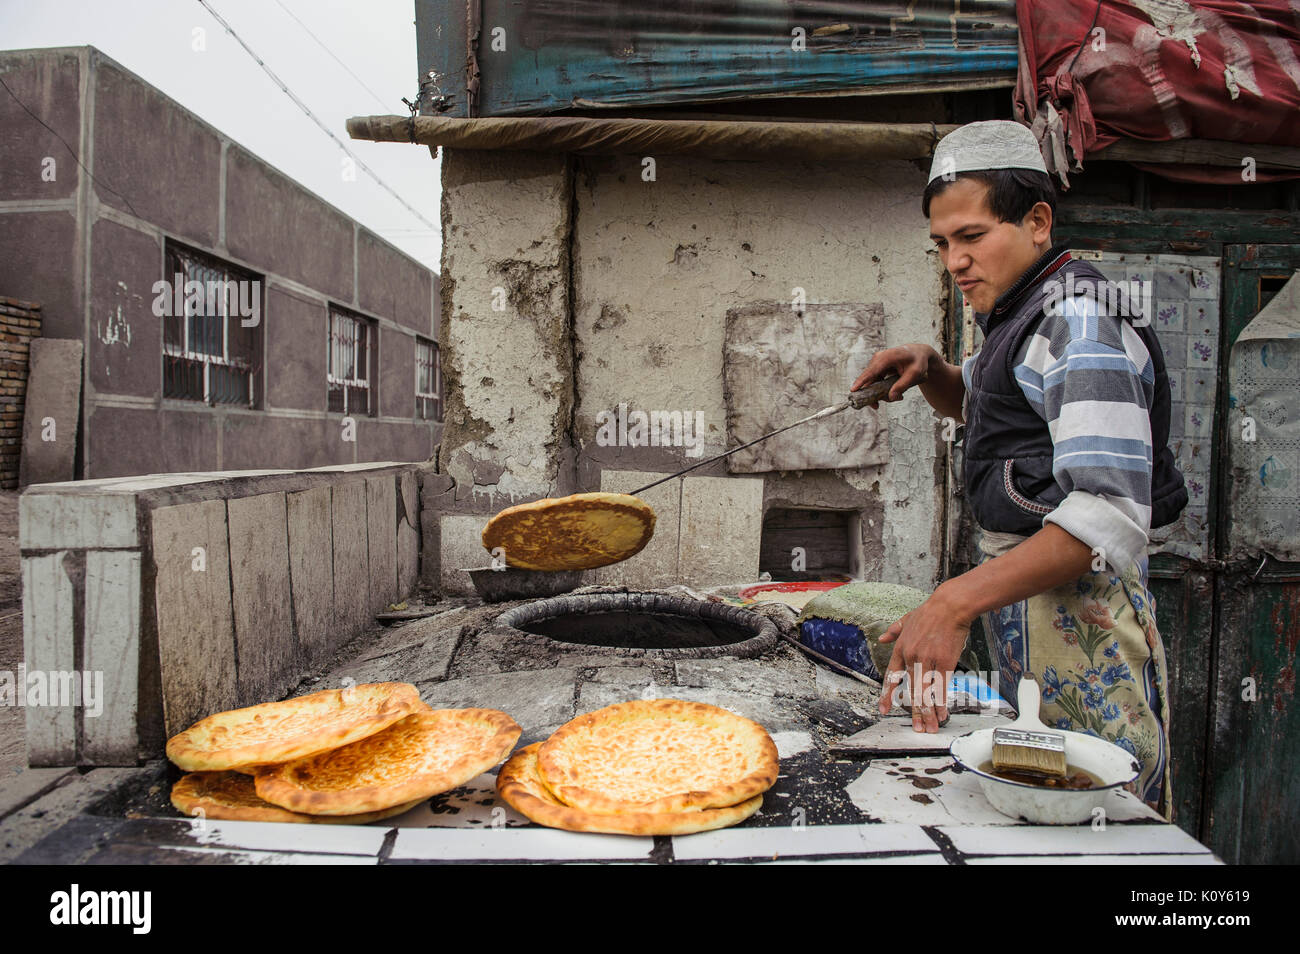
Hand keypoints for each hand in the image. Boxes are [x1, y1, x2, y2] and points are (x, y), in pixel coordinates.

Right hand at [850, 344, 936, 407]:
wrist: (918, 353)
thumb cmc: (918, 361)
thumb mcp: (915, 373)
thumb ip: (903, 385)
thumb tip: (891, 397)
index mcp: (887, 357)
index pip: (872, 371)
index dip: (862, 381)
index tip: (853, 390)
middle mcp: (878, 358)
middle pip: (869, 379)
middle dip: (873, 394)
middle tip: (877, 407)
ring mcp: (876, 363)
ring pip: (871, 382)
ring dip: (880, 392)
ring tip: (897, 397)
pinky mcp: (877, 368)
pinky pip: (875, 381)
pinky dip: (881, 389)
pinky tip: (893, 393)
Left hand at [877, 587, 972, 732]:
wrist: (949, 606)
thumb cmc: (930, 613)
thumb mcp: (906, 620)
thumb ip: (894, 631)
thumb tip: (881, 638)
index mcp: (900, 649)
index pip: (891, 676)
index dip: (887, 694)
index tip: (883, 709)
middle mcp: (911, 657)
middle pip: (910, 690)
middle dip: (914, 712)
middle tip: (916, 728)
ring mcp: (928, 660)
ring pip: (925, 692)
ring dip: (928, 712)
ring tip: (930, 727)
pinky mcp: (945, 662)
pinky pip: (941, 687)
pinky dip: (942, 702)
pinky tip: (942, 713)